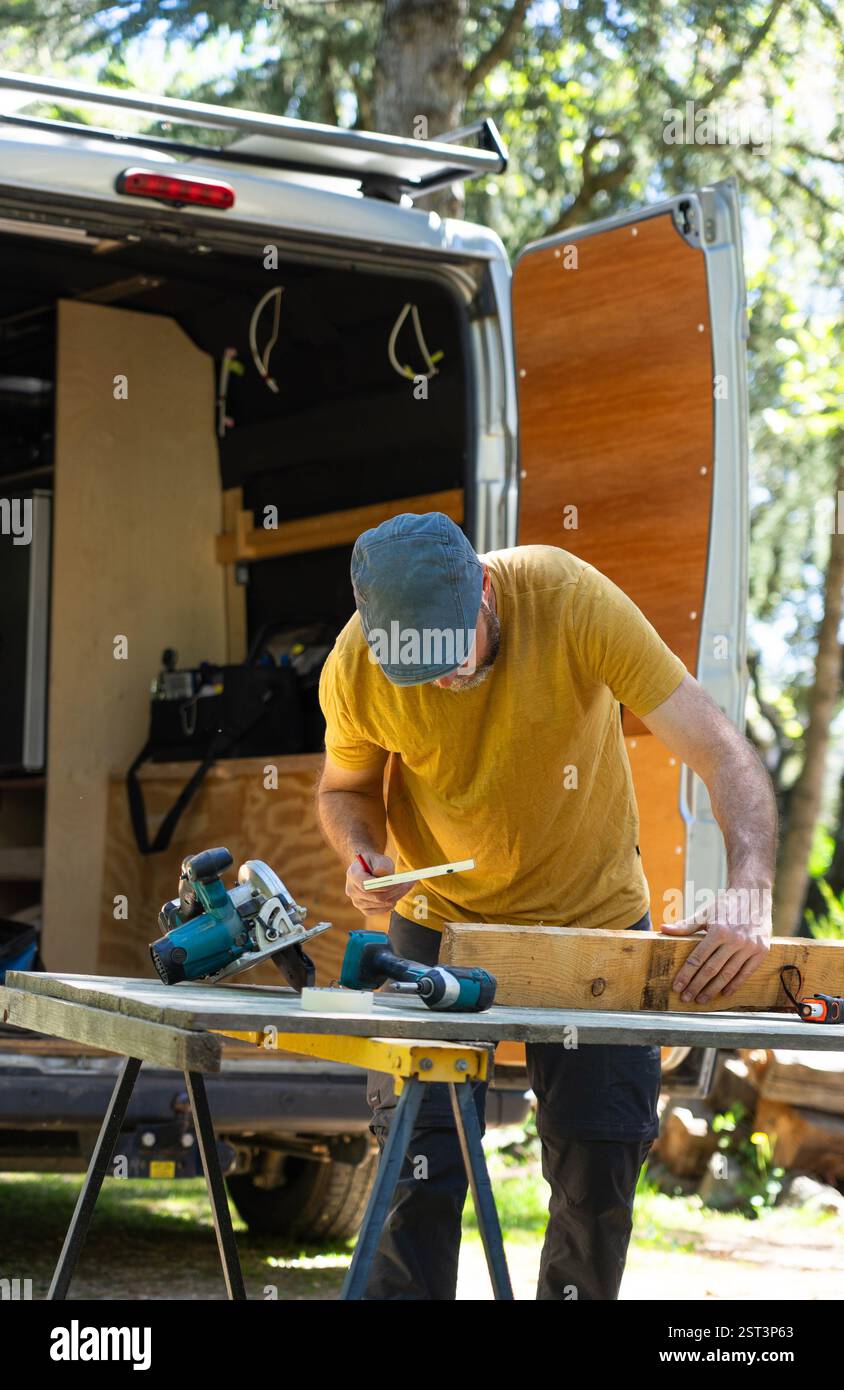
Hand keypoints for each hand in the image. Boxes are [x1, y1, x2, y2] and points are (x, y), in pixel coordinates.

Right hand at [345, 851, 418, 917]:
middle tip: (409, 883)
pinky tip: (396, 895)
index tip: (400, 881)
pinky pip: (380, 910)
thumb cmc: (375, 862)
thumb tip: (383, 874)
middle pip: (376, 897)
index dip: (384, 886)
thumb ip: (381, 864)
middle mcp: (351, 890)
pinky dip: (391, 904)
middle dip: (395, 891)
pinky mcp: (364, 909)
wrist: (368, 868)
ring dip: (397, 896)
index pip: (367, 886)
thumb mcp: (379, 858)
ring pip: (381, 904)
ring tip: (406, 887)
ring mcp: (357, 901)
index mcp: (353, 875)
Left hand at [660, 885, 771, 1002]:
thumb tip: (663, 929)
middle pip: (711, 970)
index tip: (677, 987)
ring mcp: (749, 947)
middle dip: (697, 986)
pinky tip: (724, 993)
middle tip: (686, 998)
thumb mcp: (705, 913)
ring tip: (702, 999)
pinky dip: (735, 984)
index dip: (686, 975)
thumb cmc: (726, 904)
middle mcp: (735, 940)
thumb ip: (685, 925)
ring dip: (714, 989)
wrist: (754, 894)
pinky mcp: (762, 951)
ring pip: (728, 974)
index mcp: (718, 931)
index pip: (697, 959)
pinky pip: (746, 972)